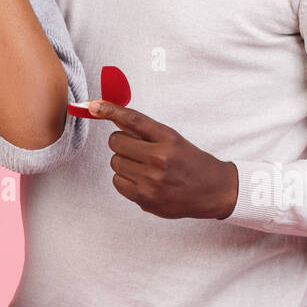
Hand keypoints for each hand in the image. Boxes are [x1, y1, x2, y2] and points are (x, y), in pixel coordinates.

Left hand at [89, 101, 239, 219]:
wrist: (212, 190)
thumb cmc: (189, 161)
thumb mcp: (172, 138)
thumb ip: (143, 128)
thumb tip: (111, 113)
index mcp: (168, 139)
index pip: (133, 120)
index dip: (110, 110)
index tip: (94, 106)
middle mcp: (159, 160)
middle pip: (116, 142)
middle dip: (122, 143)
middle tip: (138, 149)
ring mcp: (151, 182)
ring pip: (115, 162)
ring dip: (124, 162)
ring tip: (144, 167)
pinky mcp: (145, 200)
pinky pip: (117, 182)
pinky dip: (125, 179)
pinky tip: (142, 180)